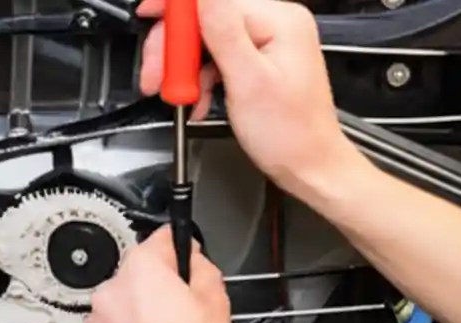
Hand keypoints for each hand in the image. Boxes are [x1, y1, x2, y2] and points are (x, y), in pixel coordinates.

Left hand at [82, 227, 233, 322]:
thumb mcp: (217, 301)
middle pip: (137, 277)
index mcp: (142, 269)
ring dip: (139, 318)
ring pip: (121, 309)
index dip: (179, 249)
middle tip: (182, 314)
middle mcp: (111, 291)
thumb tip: (195, 262)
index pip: (160, 239)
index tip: (186, 258)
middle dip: (158, 290)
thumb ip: (203, 269)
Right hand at [137, 0, 361, 191]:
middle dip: (176, 47)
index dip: (177, 9)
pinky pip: (218, 57)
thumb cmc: (292, 135)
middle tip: (157, 74)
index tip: (150, 14)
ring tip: (179, 93)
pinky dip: (201, 77)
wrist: (310, 168)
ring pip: (208, 39)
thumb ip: (222, 31)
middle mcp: (276, 24)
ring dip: (185, 67)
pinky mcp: (258, 61)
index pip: (213, 0)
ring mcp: (267, 42)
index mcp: (279, 20)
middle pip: (206, 17)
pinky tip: (196, 97)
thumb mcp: (249, 81)